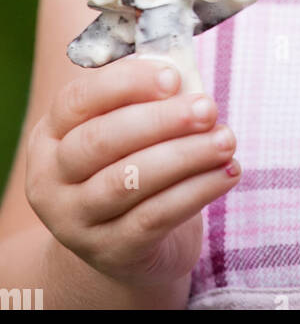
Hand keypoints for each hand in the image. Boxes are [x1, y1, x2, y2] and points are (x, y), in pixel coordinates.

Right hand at [25, 56, 239, 287]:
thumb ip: (146, 98)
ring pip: (130, 180)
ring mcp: (75, 222)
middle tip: (208, 108)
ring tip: (225, 140)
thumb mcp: (124, 131)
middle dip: (161, 120)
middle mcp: (51, 180)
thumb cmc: (130, 166)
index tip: (174, 77)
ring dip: (186, 155)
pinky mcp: (111, 252)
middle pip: (101, 140)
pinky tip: (227, 173)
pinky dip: (197, 190)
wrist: (123, 246)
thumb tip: (182, 71)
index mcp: (49, 135)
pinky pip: (155, 216)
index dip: (127, 83)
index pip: (78, 99)